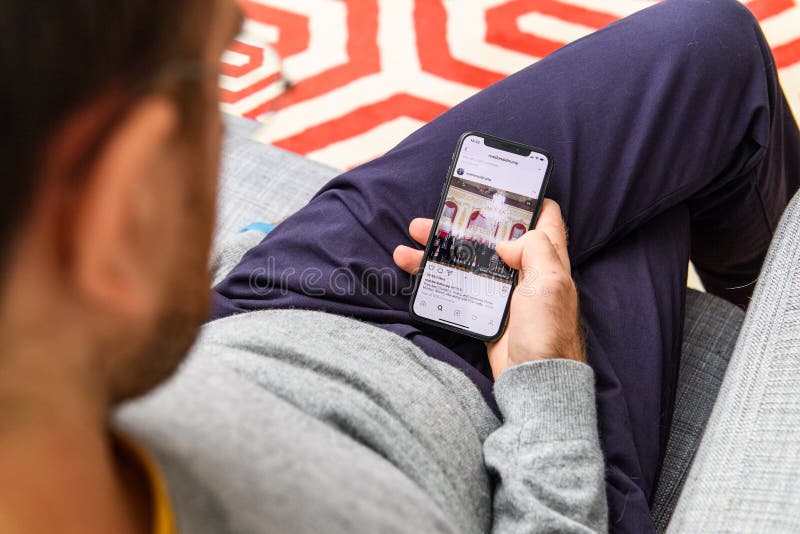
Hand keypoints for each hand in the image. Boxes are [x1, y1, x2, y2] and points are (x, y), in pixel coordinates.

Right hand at [393, 199, 584, 378]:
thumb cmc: (547, 332)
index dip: (526, 199)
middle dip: (464, 222)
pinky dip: (438, 276)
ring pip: (468, 259)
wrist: (533, 380)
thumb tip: (507, 242)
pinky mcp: (485, 310)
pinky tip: (417, 270)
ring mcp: (503, 291)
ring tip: (412, 239)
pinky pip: (459, 286)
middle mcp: (526, 271)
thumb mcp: (548, 284)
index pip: (544, 218)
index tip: (498, 187)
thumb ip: (534, 250)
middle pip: (493, 236)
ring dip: (441, 248)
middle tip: (436, 212)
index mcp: (548, 259)